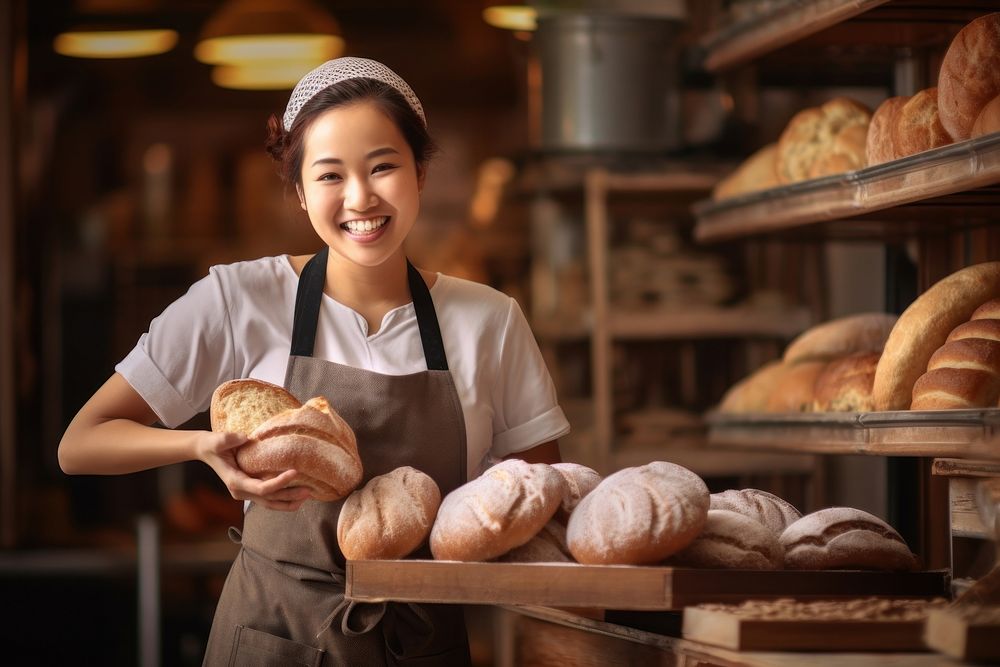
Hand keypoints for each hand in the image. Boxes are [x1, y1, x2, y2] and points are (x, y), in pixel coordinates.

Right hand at [196, 431, 310, 510]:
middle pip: (269, 499)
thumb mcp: (218, 440)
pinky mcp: (250, 490)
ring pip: (270, 503)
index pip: (261, 488)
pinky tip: (297, 496)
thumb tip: (245, 437)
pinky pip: (268, 499)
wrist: (207, 450)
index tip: (295, 472)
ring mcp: (245, 493)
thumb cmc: (213, 444)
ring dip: (289, 502)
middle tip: (309, 491)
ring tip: (307, 496)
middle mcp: (240, 491)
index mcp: (235, 481)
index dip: (279, 482)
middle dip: (289, 496)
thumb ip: (229, 439)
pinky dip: (283, 499)